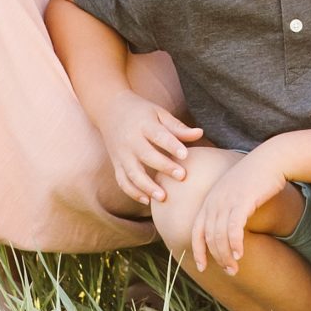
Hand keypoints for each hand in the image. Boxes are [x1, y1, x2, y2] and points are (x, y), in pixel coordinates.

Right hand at [100, 91, 202, 206]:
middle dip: (164, 167)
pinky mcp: (116, 164)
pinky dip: (133, 192)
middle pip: (147, 155)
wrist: (110, 109)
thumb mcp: (159, 113)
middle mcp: (130, 140)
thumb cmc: (141, 112)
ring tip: (163, 197)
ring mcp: (121, 154)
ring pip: (132, 173)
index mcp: (143, 124)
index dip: (172, 145)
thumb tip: (201, 134)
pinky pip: (122, 181)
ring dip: (147, 187)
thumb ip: (178, 127)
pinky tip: (146, 200)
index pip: (158, 135)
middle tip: (182, 176)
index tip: (185, 155)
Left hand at [193, 145, 290, 275]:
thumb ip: (226, 208)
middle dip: (217, 257)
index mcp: (211, 199)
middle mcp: (215, 200)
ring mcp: (227, 200)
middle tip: (229, 271)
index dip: (197, 250)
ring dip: (226, 255)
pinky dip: (235, 244)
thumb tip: (226, 230)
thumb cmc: (255, 178)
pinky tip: (241, 254)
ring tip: (234, 268)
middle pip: (209, 236)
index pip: (196, 230)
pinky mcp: (242, 200)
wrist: (271, 159)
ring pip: (219, 236)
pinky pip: (234, 228)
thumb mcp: (234, 192)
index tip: (202, 267)